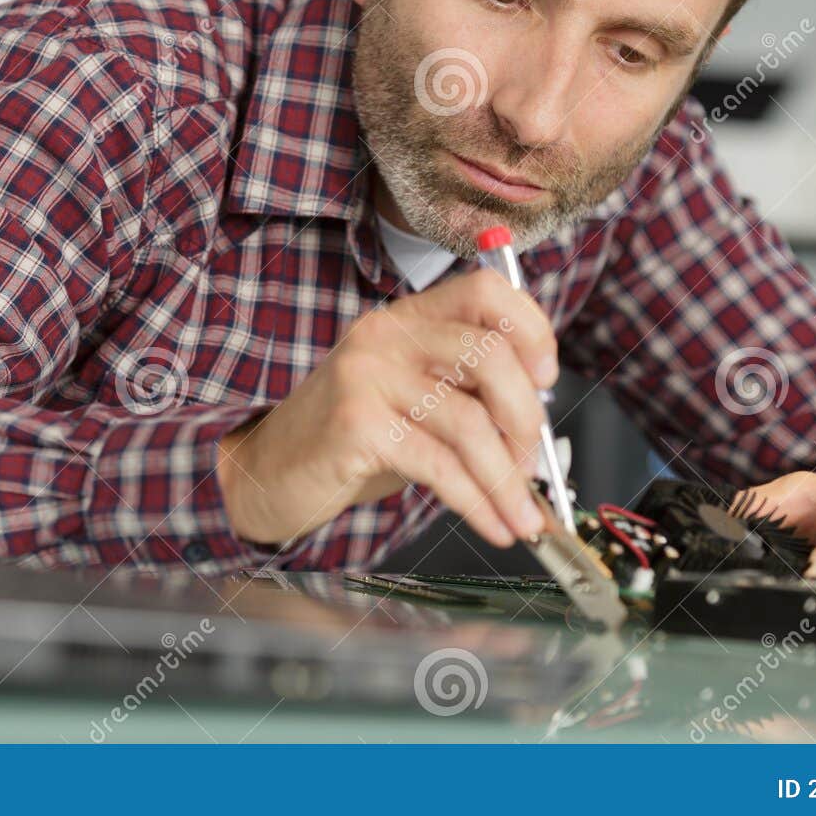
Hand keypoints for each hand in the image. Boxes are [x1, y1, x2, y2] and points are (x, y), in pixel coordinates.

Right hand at [215, 268, 558, 549]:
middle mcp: (387, 335)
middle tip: (534, 464)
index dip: (531, 329)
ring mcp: (367, 376)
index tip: (547, 379)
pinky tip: (494, 524)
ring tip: (522, 513)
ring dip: (508, 479)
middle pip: (489, 353)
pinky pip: (439, 465)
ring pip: (470, 421)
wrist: (268, 470)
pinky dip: (478, 502)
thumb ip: (466, 393)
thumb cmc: (349, 438)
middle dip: (526, 418)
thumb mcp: (412, 399)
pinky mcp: (356, 425)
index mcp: (407, 318)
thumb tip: (537, 424)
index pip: (485, 290)